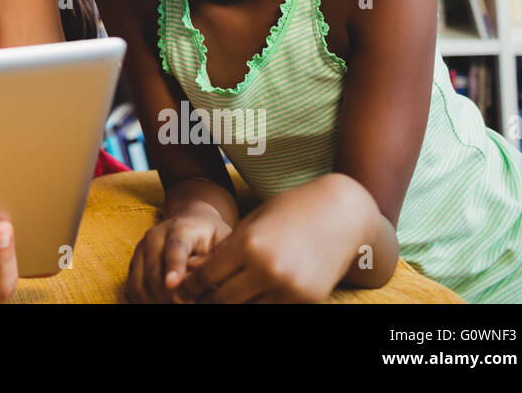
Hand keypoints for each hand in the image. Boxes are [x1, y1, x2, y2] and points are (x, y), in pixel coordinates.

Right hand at [126, 204, 231, 302]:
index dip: (173, 267)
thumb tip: (202, 277)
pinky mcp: (135, 261)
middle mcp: (155, 236)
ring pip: (140, 282)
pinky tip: (158, 304)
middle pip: (154, 272)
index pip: (174, 249)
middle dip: (169, 296)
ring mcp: (141, 249)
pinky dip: (143, 300)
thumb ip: (214, 257)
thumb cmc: (210, 235)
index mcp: (180, 228)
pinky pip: (132, 286)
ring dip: (155, 301)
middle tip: (187, 305)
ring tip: (175, 306)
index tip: (172, 284)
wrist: (191, 221)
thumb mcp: (222, 239)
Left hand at [175, 173, 379, 303]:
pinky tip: (251, 298)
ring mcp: (289, 288)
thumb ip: (227, 250)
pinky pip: (273, 311)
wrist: (340, 213)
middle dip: (207, 301)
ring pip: (247, 309)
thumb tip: (196, 273)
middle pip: (223, 299)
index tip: (180, 291)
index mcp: (248, 245)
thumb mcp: (252, 223)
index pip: (208, 278)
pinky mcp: (308, 300)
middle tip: (197, 300)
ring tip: (222, 298)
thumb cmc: (290, 211)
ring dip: (234, 304)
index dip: (190, 287)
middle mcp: (267, 269)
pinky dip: (260, 305)